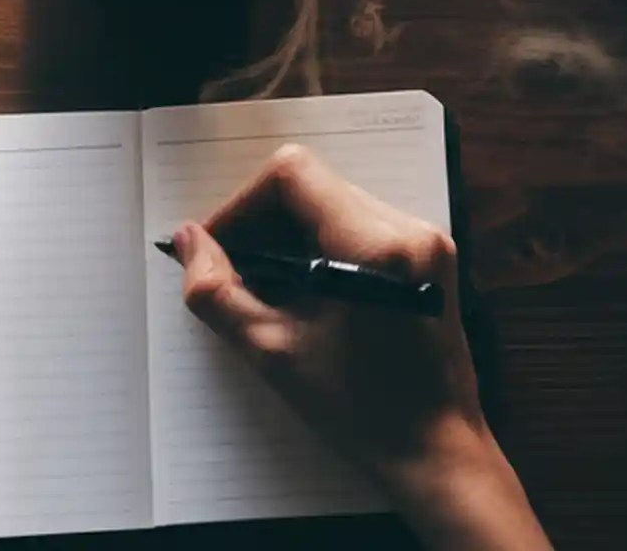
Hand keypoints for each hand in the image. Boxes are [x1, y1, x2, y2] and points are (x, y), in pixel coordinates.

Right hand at [170, 145, 551, 549]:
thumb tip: (188, 241)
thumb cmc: (363, 410)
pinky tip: (306, 292)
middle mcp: (409, 229)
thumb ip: (217, 291)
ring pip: (336, 202)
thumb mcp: (273, 351)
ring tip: (269, 288)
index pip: (292, 175)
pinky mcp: (432, 258)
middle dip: (264, 222)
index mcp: (376, 246)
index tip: (219, 249)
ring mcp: (427, 240)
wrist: (437, 450)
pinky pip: (364, 225)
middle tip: (235, 272)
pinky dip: (324, 246)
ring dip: (292, 234)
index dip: (242, 205)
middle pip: (314, 186)